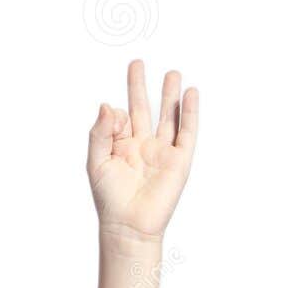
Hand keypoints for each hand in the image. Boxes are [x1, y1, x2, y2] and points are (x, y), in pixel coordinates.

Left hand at [86, 59, 198, 242]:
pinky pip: (187, 131)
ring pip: (167, 116)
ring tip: (172, 73)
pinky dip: (190, 112)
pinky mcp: (180, 159)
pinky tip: (190, 93)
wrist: (129, 224)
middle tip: (137, 62)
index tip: (114, 121)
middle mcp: (141, 145)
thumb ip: (100, 132)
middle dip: (139, 86)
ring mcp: (162, 151)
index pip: (118, 118)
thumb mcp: (97, 162)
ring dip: (169, 95)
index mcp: (119, 146)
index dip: (115, 115)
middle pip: (142, 108)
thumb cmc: (109, 198)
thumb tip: (108, 103)